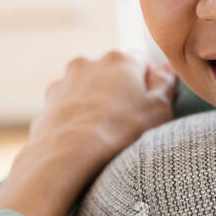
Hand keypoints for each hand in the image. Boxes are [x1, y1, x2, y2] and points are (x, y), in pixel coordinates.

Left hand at [26, 50, 176, 177]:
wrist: (67, 156)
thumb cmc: (120, 132)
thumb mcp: (159, 110)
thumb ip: (166, 84)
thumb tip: (167, 68)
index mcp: (120, 60)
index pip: (142, 62)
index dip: (150, 84)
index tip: (151, 107)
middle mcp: (90, 63)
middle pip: (113, 73)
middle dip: (121, 91)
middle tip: (130, 121)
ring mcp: (65, 81)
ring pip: (89, 87)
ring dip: (97, 101)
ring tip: (104, 132)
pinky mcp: (48, 101)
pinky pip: (69, 104)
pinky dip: (77, 114)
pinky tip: (84, 136)